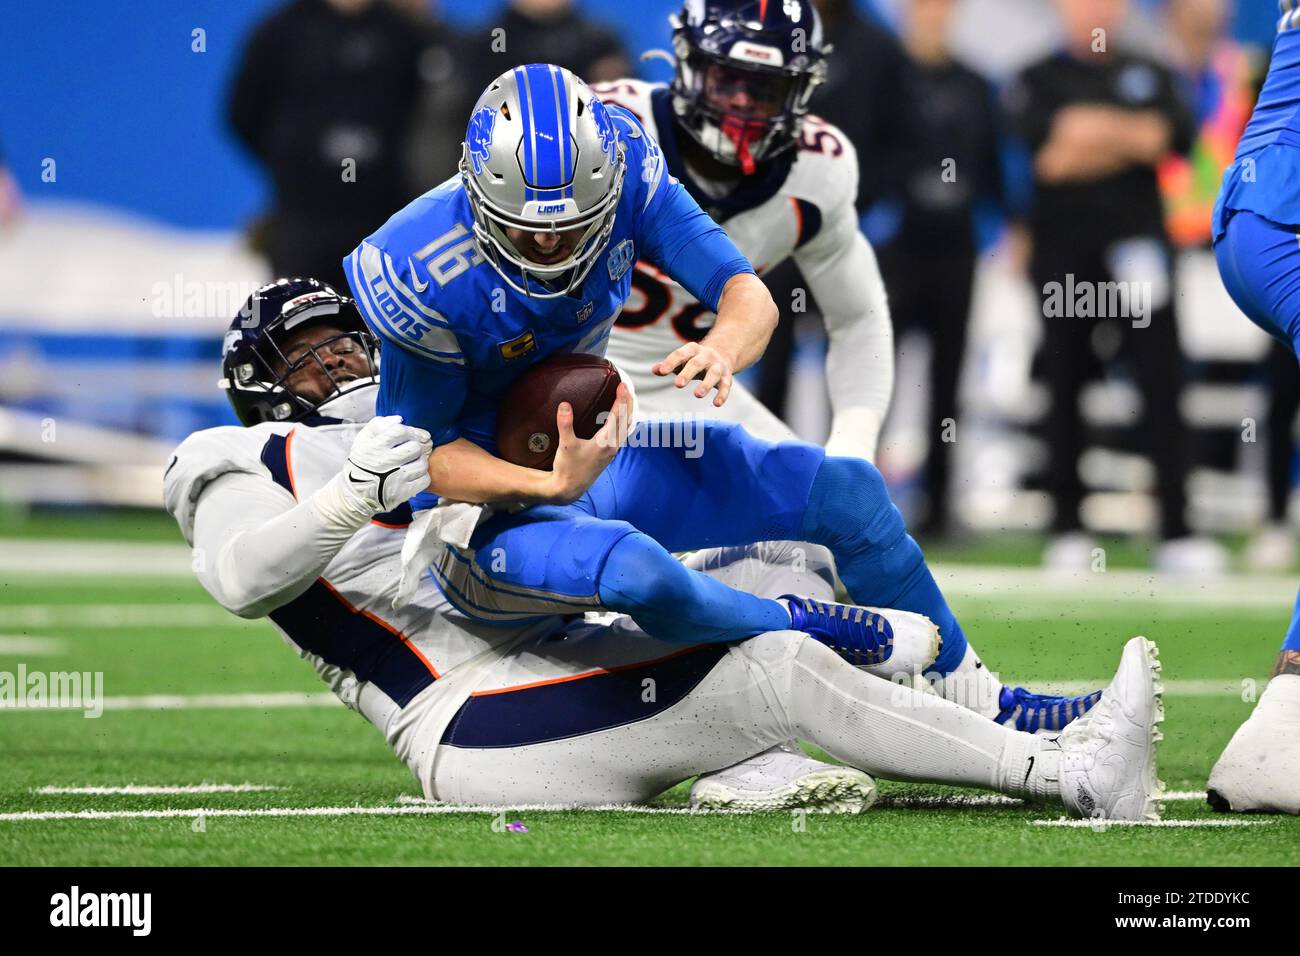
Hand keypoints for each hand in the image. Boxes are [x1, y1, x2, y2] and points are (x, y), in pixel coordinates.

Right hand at [341, 415, 432, 513]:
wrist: (356, 493)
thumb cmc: (363, 462)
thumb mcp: (363, 440)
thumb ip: (378, 425)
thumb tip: (399, 419)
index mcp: (374, 447)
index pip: (400, 431)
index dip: (408, 432)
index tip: (407, 437)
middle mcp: (385, 462)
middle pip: (414, 447)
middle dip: (415, 447)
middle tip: (410, 452)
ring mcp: (395, 478)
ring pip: (422, 463)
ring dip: (420, 462)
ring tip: (412, 464)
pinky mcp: (402, 492)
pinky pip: (424, 480)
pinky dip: (422, 477)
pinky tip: (414, 476)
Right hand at [544, 383, 631, 503]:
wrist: (569, 489)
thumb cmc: (568, 468)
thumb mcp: (565, 445)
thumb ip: (565, 424)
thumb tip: (565, 405)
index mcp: (605, 443)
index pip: (617, 416)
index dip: (621, 399)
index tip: (623, 385)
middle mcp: (612, 447)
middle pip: (627, 420)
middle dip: (628, 402)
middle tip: (626, 387)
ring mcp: (612, 451)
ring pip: (626, 428)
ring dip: (627, 412)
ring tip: (626, 398)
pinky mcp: (608, 454)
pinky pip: (621, 434)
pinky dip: (622, 422)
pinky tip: (618, 418)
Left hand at [653, 342, 735, 406]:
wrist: (723, 354)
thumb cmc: (695, 360)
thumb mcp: (682, 360)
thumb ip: (669, 365)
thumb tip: (654, 370)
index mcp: (692, 349)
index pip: (680, 354)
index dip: (671, 362)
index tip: (662, 371)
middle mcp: (706, 356)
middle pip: (697, 363)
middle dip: (687, 373)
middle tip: (678, 385)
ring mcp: (718, 366)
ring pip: (713, 374)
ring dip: (706, 384)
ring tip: (697, 395)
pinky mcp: (727, 377)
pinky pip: (726, 386)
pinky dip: (722, 395)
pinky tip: (716, 404)